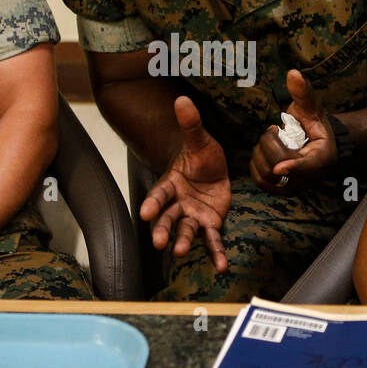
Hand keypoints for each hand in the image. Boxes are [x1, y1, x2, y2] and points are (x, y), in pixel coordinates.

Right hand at [140, 96, 229, 272]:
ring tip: (178, 252)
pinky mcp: (210, 223)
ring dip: (182, 242)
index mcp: (171, 183)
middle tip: (157, 241)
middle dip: (161, 229)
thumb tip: (182, 99)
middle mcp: (178, 202)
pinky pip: (212, 240)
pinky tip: (222, 268)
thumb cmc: (202, 154)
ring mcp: (192, 215)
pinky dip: (216, 254)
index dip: (152, 203)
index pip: (159, 194)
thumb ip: (190, 123)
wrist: (215, 168)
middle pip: (167, 217)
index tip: (144, 212)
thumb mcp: (199, 138)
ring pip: (185, 230)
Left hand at [250, 69, 337, 193]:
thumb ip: (303, 93)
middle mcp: (308, 178)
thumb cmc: (315, 125)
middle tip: (276, 130)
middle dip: (269, 142)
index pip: (306, 166)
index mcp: (320, 158)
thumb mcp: (312, 108)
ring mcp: (293, 187)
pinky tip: (265, 152)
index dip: (293, 167)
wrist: (319, 147)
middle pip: (276, 162)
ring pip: (265, 173)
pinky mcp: (280, 189)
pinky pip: (259, 180)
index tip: (280, 167)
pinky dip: (256, 164)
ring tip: (273, 142)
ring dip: (262, 152)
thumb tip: (293, 73)